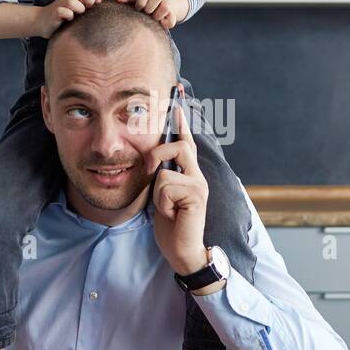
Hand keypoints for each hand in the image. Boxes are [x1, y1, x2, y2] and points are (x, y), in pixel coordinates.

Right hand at [35, 0, 103, 37]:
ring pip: (72, 1)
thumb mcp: (76, 9)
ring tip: (79, 14)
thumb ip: (87, 6)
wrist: (40, 21)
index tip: (99, 1)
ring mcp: (60, 6)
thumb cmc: (63, 17)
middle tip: (90, 7)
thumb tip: (105, 7)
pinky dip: (68, 15)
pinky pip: (62, 12)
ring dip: (79, 8)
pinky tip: (69, 20)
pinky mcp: (54, 15)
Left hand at [115, 0, 183, 28]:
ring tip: (152, 18)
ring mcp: (167, 4)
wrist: (159, 8)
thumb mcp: (133, 1)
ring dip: (156, 16)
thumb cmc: (143, 5)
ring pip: (164, 7)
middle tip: (145, 14)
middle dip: (148, 10)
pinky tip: (158, 23)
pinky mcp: (172, 16)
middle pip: (154, 1)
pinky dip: (163, 23)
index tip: (138, 9)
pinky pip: (170, 19)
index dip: (140, 4)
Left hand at [145, 88, 208, 275]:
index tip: (177, 97)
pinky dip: (161, 203)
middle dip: (158, 155)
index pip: (186, 141)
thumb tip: (152, 160)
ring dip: (157, 194)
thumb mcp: (162, 196)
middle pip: (180, 145)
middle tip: (150, 172)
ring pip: (164, 172)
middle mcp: (198, 175)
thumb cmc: (172, 225)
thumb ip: (161, 176)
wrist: (183, 251)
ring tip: (166, 208)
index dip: (181, 120)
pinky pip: (166, 186)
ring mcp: (199, 185)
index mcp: (190, 173)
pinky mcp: (197, 196)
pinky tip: (171, 215)